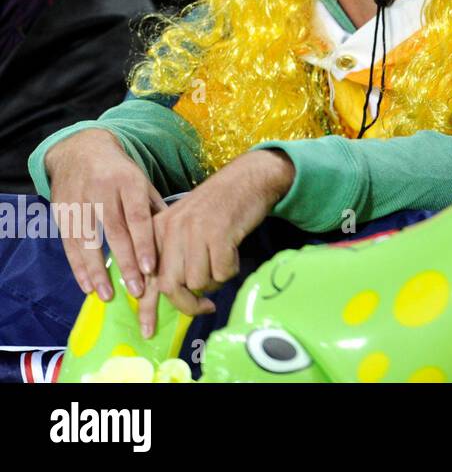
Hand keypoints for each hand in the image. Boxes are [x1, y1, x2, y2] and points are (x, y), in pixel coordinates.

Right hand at [46, 129, 165, 302]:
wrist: (81, 149)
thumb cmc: (120, 172)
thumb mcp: (142, 182)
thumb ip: (155, 209)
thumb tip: (172, 239)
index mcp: (128, 182)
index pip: (137, 217)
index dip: (143, 244)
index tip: (150, 270)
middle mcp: (102, 191)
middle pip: (114, 232)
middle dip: (125, 263)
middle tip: (136, 290)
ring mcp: (79, 201)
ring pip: (87, 241)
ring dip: (97, 271)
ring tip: (107, 295)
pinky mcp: (61, 211)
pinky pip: (69, 243)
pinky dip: (78, 267)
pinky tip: (86, 286)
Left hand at [137, 149, 294, 337]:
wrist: (247, 180)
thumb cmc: (218, 207)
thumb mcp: (184, 225)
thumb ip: (171, 253)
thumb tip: (166, 293)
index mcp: (157, 229)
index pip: (146, 275)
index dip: (146, 307)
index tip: (147, 330)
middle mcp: (171, 230)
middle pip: (170, 286)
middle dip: (187, 304)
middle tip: (204, 307)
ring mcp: (194, 231)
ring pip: (197, 282)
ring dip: (213, 282)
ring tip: (222, 266)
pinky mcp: (219, 234)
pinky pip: (222, 272)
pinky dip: (230, 271)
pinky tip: (233, 255)